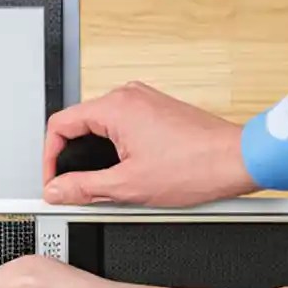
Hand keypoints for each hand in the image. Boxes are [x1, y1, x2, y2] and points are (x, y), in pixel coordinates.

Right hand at [42, 81, 256, 206]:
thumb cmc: (196, 166)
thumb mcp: (128, 186)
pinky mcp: (157, 113)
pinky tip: (131, 177)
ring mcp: (145, 103)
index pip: (60, 125)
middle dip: (75, 160)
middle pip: (81, 127)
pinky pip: (124, 131)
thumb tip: (57, 190)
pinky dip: (120, 155)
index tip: (55, 182)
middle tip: (77, 190)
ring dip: (99, 160)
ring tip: (108, 188)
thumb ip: (83, 188)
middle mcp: (129, 97)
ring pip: (102, 131)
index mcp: (116, 107)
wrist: (237, 161)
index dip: (50, 158)